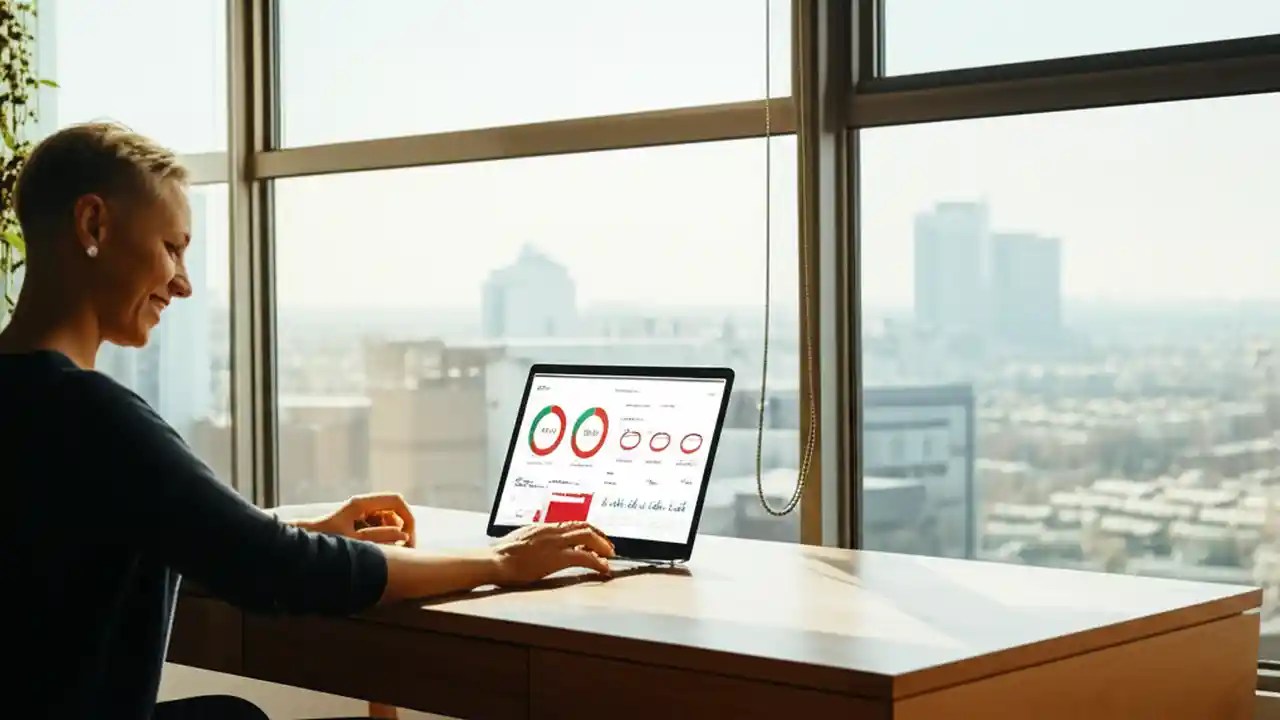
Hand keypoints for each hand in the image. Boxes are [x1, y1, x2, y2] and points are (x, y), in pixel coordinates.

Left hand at [302, 493, 416, 546]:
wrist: (302, 546)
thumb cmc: (325, 542)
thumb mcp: (356, 541)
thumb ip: (382, 537)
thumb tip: (404, 536)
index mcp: (362, 503)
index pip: (397, 501)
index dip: (408, 518)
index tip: (409, 539)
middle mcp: (363, 505)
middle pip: (395, 510)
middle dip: (403, 528)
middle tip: (405, 550)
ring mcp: (361, 513)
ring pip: (389, 519)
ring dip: (394, 534)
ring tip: (390, 552)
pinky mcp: (358, 523)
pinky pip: (380, 526)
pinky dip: (385, 537)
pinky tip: (379, 550)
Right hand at [489, 522, 615, 585]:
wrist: (495, 561)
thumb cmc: (502, 554)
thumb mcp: (521, 539)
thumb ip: (535, 538)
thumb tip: (541, 543)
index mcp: (544, 526)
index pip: (573, 523)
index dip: (588, 530)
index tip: (596, 538)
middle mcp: (552, 530)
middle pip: (584, 526)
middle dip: (600, 536)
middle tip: (609, 547)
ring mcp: (556, 543)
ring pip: (588, 537)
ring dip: (603, 547)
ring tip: (610, 557)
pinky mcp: (557, 557)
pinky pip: (585, 557)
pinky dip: (598, 562)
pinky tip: (604, 569)